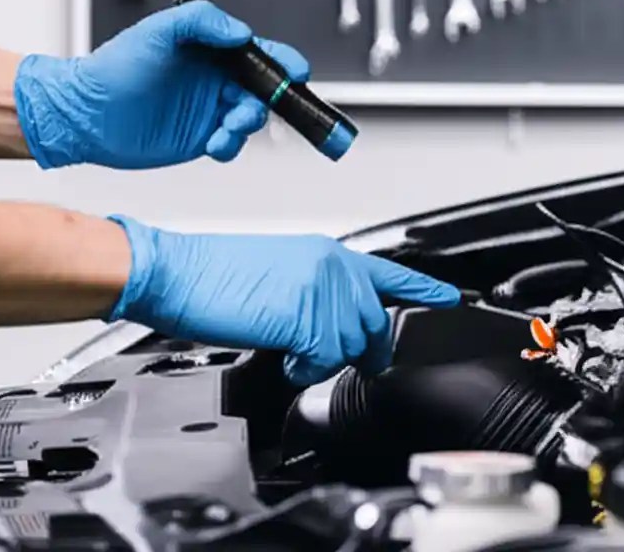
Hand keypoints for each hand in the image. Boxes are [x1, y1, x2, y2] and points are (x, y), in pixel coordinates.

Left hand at [14, 0, 306, 168]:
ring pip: (251, 118)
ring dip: (246, 125)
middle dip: (268, 101)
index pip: (261, 52)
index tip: (294, 72)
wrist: (86, 114)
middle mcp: (216, 79)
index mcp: (213, 50)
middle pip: (265, 89)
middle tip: (250, 107)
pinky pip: (232, 143)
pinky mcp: (202, 137)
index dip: (283, 62)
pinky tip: (213, 143)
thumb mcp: (157, 31)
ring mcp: (211, 109)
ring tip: (225, 129)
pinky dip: (230, 146)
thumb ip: (202, 22)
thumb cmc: (113, 68)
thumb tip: (241, 32)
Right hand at [109, 216, 460, 384]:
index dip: (423, 289)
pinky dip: (303, 369)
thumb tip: (332, 328)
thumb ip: (317, 292)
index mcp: (327, 253)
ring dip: (321, 360)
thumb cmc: (211, 275)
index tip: (449, 298)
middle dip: (357, 350)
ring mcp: (323, 291)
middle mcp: (333, 268)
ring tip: (286, 348)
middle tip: (322, 356)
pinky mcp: (306, 318)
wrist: (173, 271)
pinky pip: (324, 361)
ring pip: (350, 347)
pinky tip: (283, 356)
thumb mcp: (278, 272)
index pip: (389, 272)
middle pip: (372, 324)